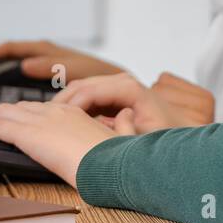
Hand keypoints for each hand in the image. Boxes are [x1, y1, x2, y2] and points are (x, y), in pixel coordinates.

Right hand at [0, 39, 124, 83]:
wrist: (118, 84)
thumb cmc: (99, 77)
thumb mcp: (74, 70)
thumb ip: (50, 66)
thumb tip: (24, 64)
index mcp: (44, 51)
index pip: (6, 49)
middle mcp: (42, 55)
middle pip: (4, 56)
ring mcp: (44, 65)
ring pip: (11, 66)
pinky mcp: (48, 77)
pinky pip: (21, 76)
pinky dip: (8, 83)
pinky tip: (2, 99)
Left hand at [0, 101, 129, 186]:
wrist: (111, 163)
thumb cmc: (119, 157)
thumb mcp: (125, 138)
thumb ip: (124, 126)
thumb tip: (128, 114)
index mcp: (76, 113)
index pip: (44, 108)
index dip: (27, 112)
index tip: (18, 116)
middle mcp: (55, 112)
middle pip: (21, 107)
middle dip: (2, 111)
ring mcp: (40, 122)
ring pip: (6, 113)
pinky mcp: (28, 135)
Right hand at [54, 73, 212, 133]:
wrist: (181, 139)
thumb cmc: (167, 141)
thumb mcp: (146, 141)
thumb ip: (126, 131)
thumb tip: (109, 123)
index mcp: (130, 88)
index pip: (89, 90)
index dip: (70, 105)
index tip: (56, 120)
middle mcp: (123, 82)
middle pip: (80, 85)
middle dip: (59, 102)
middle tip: (41, 119)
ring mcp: (117, 86)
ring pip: (80, 89)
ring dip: (63, 104)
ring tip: (48, 122)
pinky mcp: (113, 95)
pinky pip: (86, 96)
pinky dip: (71, 107)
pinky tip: (61, 122)